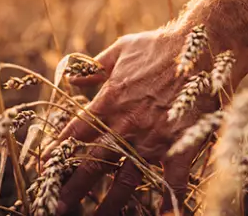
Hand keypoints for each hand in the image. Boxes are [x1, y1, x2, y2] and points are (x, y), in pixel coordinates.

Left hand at [46, 26, 220, 214]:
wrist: (203, 46)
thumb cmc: (160, 46)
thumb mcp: (120, 50)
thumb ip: (93, 68)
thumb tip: (70, 78)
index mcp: (109, 102)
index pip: (74, 135)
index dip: (57, 154)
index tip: (44, 169)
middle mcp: (126, 126)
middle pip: (92, 165)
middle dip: (72, 188)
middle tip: (55, 207)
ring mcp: (153, 139)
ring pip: (125, 181)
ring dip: (109, 204)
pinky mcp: (181, 146)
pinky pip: (173, 181)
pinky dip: (169, 201)